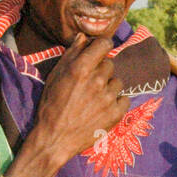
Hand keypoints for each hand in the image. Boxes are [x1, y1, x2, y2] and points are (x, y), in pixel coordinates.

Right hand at [31, 32, 128, 168]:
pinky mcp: (116, 113)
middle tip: (90, 84)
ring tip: (95, 99)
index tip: (100, 51)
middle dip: (101, 71)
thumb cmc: (51, 106)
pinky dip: (117, 102)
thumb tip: (84, 37)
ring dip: (109, 87)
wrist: (55, 139)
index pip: (104, 43)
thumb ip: (71, 54)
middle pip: (110, 64)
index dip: (103, 46)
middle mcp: (97, 80)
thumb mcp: (56, 76)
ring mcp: (109, 97)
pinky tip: (103, 108)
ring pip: (117, 82)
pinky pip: (124, 99)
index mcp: (81, 68)